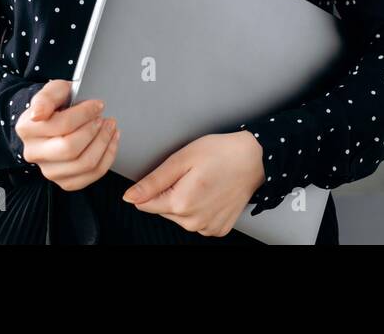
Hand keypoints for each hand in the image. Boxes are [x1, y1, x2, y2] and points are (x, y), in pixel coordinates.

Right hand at [16, 79, 120, 191]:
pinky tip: (111, 142)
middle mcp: (34, 153)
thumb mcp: (52, 91)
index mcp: (27, 129)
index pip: (62, 125)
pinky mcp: (65, 181)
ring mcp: (49, 171)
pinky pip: (92, 175)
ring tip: (110, 128)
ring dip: (104, 144)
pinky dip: (107, 158)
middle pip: (70, 148)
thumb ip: (46, 98)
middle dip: (94, 131)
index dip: (85, 114)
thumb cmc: (56, 104)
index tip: (98, 105)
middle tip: (104, 119)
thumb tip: (38, 114)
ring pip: (84, 164)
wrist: (55, 120)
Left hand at [120, 132, 265, 235]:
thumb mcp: (181, 159)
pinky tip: (209, 193)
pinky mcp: (218, 229)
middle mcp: (193, 221)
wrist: (254, 159)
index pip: (146, 203)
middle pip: (163, 209)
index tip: (168, 175)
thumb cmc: (220, 153)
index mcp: (181, 203)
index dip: (151, 187)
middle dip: (169, 192)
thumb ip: (153, 181)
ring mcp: (207, 227)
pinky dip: (199, 208)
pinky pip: (197, 221)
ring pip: (180, 216)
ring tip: (201, 181)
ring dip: (184, 201)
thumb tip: (129, 196)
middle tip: (189, 174)